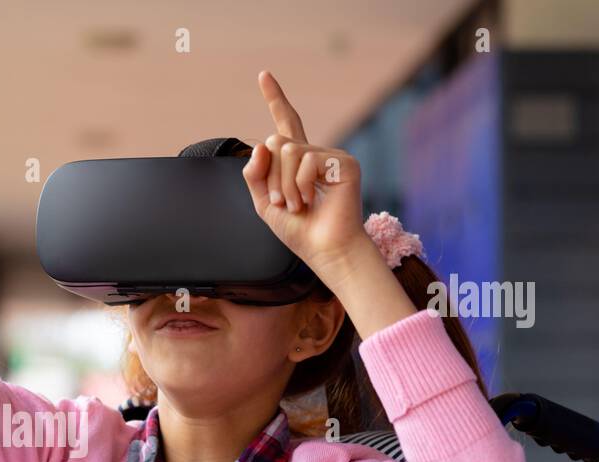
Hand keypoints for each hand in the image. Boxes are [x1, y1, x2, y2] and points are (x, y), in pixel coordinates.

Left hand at [242, 71, 370, 288]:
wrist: (325, 250)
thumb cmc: (300, 231)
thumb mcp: (265, 203)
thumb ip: (255, 175)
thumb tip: (260, 146)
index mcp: (297, 162)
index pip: (284, 125)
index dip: (275, 99)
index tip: (263, 75)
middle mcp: (314, 154)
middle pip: (276, 142)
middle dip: (271, 177)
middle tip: (283, 202)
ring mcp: (331, 156)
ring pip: (288, 151)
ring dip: (284, 185)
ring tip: (298, 205)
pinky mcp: (344, 163)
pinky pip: (305, 160)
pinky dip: (300, 185)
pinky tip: (312, 200)